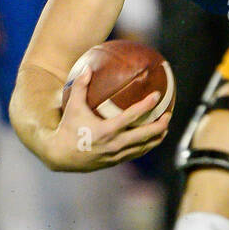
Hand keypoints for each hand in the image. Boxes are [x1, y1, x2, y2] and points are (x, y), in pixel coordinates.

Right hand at [45, 67, 169, 170]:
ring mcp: (116, 155)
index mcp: (106, 130)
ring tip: (165, 128)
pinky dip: (146, 146)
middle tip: (169, 115)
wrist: (60, 156)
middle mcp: (114, 144)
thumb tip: (88, 67)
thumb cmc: (67, 128)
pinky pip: (135, 154)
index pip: (132, 116)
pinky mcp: (115, 162)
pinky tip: (151, 140)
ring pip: (143, 147)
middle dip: (160, 125)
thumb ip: (80, 86)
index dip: (146, 106)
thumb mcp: (72, 106)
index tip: (157, 96)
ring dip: (156, 138)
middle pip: (145, 135)